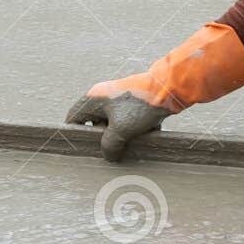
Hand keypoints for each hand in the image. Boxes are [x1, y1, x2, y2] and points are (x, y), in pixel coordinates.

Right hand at [64, 22, 243, 162]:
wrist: (168, 89)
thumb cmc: (140, 106)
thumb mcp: (121, 131)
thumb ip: (109, 146)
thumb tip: (108, 155)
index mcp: (93, 99)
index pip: (74, 117)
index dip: (74, 132)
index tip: (80, 146)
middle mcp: (103, 96)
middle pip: (95, 122)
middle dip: (104, 137)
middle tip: (111, 149)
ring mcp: (119, 97)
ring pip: (113, 122)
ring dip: (122, 134)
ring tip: (133, 140)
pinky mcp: (133, 100)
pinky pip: (128, 119)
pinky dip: (134, 128)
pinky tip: (146, 133)